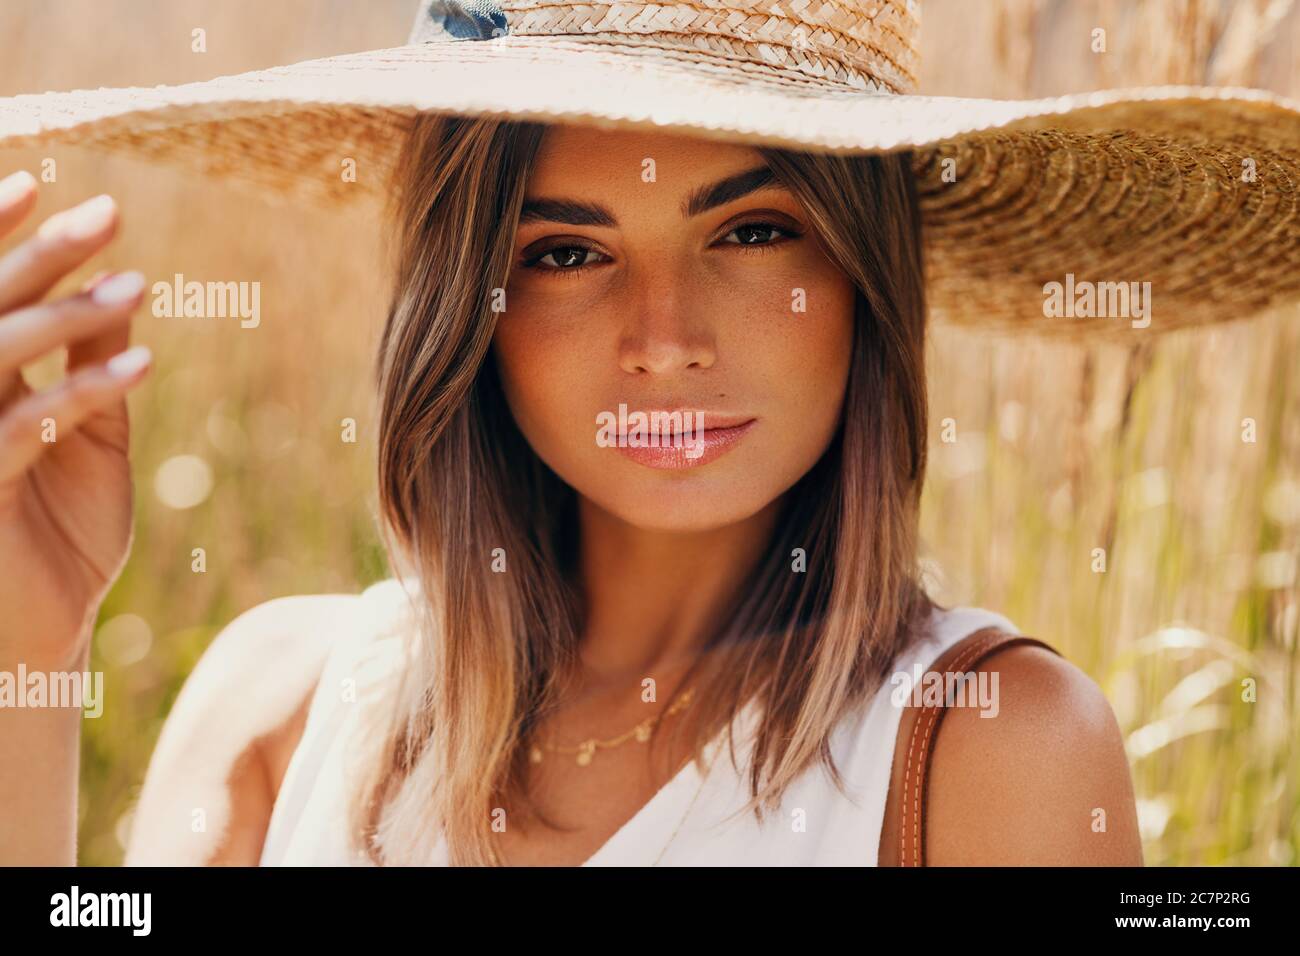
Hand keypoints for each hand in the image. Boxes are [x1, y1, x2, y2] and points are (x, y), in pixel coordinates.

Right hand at [0, 171, 151, 671]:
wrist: (35, 636)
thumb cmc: (57, 536)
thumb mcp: (90, 442)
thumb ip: (93, 370)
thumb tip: (121, 290)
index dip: (4, 237)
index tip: (51, 183)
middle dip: (41, 254)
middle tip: (107, 210)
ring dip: (65, 317)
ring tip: (136, 286)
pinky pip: (20, 430)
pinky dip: (83, 394)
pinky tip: (140, 365)